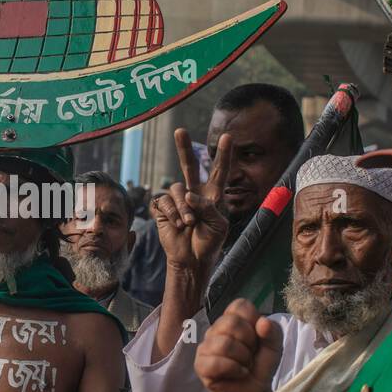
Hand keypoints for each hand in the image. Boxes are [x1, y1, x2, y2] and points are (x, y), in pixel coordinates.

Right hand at [151, 128, 230, 276]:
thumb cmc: (209, 243)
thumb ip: (207, 207)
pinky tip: (178, 225)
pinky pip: (164, 202)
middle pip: (189, 166)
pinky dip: (172, 214)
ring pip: (176, 189)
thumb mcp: (219, 226)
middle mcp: (194, 194)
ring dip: (183, 207)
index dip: (223, 155)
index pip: (219, 171)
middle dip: (184, 148)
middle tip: (179, 130)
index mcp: (212, 196)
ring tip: (188, 223)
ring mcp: (178, 201)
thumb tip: (188, 194)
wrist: (192, 260)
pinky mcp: (163, 209)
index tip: (227, 137)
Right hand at [195, 298, 282, 391]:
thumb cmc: (260, 366)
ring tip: (244, 366)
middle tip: (250, 355)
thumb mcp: (274, 347)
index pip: (239, 306)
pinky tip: (238, 374)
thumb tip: (262, 321)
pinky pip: (216, 362)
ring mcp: (206, 347)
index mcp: (232, 319)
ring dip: (243, 359)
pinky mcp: (201, 365)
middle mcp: (216, 329)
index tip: (257, 337)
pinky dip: (235, 370)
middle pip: (231, 323)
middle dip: (249, 343)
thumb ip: (273, 332)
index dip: (253, 321)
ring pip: (224, 344)